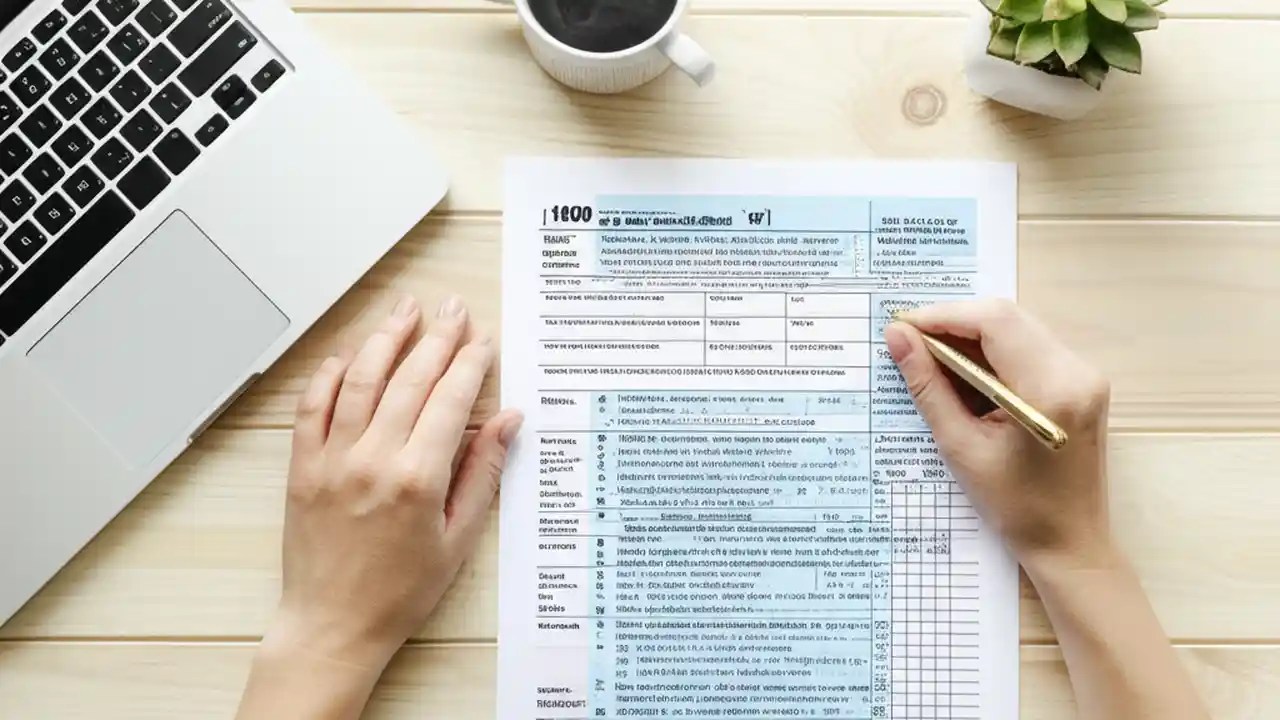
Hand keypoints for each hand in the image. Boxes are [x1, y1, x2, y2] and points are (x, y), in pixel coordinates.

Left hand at [270, 295, 521, 670]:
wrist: (334, 625)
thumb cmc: (400, 592)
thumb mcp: (458, 538)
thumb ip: (483, 474)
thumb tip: (508, 422)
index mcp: (419, 478)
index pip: (451, 400)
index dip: (470, 363)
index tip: (482, 340)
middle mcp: (374, 460)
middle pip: (410, 379)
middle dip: (437, 338)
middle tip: (453, 309)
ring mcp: (333, 460)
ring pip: (360, 380)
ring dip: (385, 338)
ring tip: (405, 309)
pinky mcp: (303, 468)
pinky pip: (312, 406)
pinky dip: (330, 374)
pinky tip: (348, 354)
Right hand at [884, 300, 1110, 568]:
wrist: (1070, 543)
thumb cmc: (1015, 507)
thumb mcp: (960, 446)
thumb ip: (928, 386)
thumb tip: (897, 338)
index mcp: (1051, 389)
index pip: (993, 322)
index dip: (943, 316)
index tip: (902, 326)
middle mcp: (1077, 371)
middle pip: (1007, 317)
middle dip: (954, 322)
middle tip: (909, 341)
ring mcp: (1085, 374)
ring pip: (1018, 327)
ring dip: (972, 336)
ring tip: (931, 359)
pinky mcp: (1081, 382)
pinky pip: (1030, 347)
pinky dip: (992, 352)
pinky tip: (964, 373)